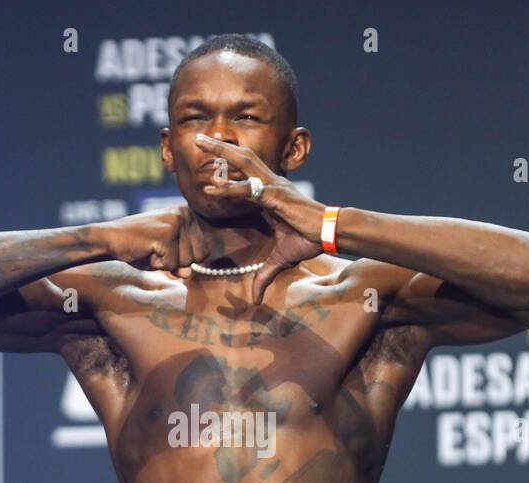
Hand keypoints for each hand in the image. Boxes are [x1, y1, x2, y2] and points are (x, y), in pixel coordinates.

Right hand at [96, 205, 209, 277]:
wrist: (111, 239)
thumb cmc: (140, 247)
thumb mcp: (169, 255)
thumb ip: (184, 263)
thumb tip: (188, 273)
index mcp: (189, 214)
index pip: (204, 252)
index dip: (182, 258)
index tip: (164, 248)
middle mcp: (185, 214)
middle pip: (197, 258)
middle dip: (176, 262)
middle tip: (156, 249)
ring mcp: (176, 223)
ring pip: (186, 263)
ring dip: (166, 263)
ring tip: (151, 249)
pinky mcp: (166, 234)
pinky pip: (171, 265)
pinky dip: (157, 265)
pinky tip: (146, 251)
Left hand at [195, 134, 325, 304]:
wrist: (329, 233)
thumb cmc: (309, 240)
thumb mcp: (280, 259)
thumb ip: (264, 275)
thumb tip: (255, 298)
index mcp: (270, 193)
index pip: (244, 175)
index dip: (227, 168)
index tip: (209, 162)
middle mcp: (270, 183)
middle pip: (241, 159)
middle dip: (219, 148)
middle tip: (199, 138)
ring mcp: (272, 186)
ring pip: (241, 164)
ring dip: (219, 153)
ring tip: (199, 143)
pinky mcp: (275, 196)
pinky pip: (248, 190)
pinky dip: (229, 189)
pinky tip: (211, 189)